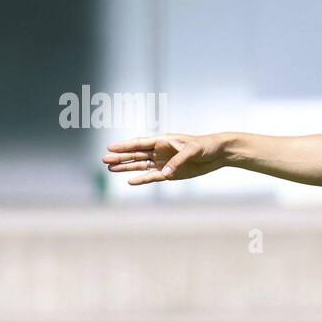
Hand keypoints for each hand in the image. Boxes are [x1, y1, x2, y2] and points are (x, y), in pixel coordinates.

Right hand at [101, 134, 226, 184]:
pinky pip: (153, 177)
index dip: (125, 145)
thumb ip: (178, 160)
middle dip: (120, 157)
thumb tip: (165, 173)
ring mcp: (163, 162)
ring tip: (110, 169)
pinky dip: (142, 179)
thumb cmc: (205, 146)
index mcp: (163, 140)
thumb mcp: (193, 150)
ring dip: (126, 167)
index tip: (110, 147)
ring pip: (140, 165)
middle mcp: (160, 151)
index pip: (140, 143)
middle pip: (136, 154)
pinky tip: (130, 181)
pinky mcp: (170, 173)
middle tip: (104, 160)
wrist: (217, 154)